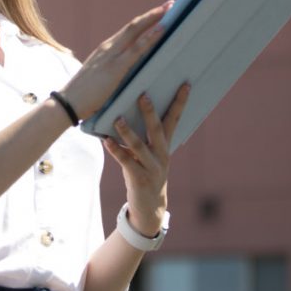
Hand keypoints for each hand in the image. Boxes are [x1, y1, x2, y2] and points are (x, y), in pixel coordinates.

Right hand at [60, 1, 172, 119]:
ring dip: (155, 19)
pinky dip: (151, 36)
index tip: (159, 13)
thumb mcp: (100, 78)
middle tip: (170, 4)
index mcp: (105, 49)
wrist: (69, 103)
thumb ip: (112, 71)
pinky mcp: (116, 66)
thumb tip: (127, 74)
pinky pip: (137, 48)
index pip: (128, 30)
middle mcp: (108, 47)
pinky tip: (163, 30)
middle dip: (153, 13)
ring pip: (136, 30)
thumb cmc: (84, 96)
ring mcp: (112, 55)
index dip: (144, 20)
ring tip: (170, 9)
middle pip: (134, 25)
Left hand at [104, 83, 189, 236]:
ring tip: (117, 119)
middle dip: (150, 113)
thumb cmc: (145, 172)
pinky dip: (116, 151)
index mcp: (165, 145)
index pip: (174, 120)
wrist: (150, 206)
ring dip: (128, 132)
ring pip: (139, 146)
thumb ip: (141, 135)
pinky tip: (106, 141)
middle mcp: (161, 154)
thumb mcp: (148, 153)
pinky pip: (126, 162)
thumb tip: (125, 108)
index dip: (179, 102)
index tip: (185, 84)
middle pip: (157, 130)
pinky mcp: (139, 178)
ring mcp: (151, 167)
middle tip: (143, 95)